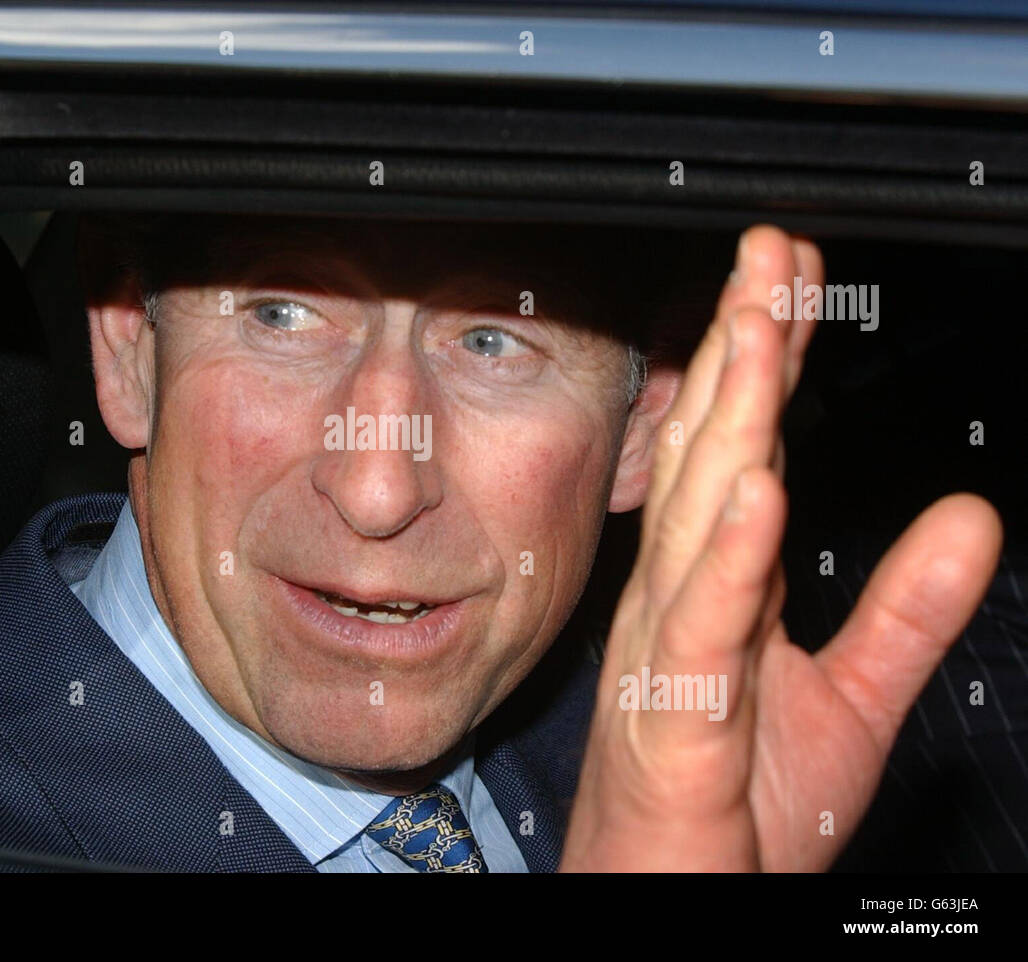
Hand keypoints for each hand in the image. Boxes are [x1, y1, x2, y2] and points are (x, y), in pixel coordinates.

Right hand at [560, 225, 1002, 871]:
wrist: (667, 899)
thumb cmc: (735, 808)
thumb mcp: (852, 698)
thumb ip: (906, 607)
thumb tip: (972, 517)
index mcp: (714, 588)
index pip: (740, 449)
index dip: (767, 359)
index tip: (790, 275)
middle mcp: (681, 602)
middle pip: (710, 454)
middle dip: (743, 347)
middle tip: (769, 252)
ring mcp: (670, 654)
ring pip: (698, 518)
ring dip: (733, 419)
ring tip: (760, 328)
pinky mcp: (677, 722)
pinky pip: (704, 629)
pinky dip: (729, 556)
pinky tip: (754, 488)